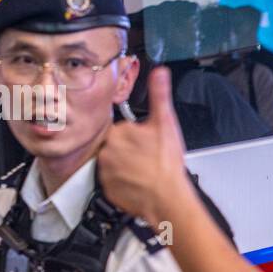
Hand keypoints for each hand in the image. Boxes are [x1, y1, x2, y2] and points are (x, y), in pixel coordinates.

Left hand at [97, 67, 191, 222]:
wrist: (167, 198)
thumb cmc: (167, 164)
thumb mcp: (166, 123)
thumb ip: (160, 95)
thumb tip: (160, 73)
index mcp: (118, 132)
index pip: (124, 130)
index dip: (138, 137)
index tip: (148, 144)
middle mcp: (106, 150)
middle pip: (118, 147)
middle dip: (131, 151)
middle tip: (148, 159)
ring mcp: (105, 171)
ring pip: (115, 164)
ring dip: (127, 167)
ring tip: (144, 172)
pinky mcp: (107, 189)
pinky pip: (113, 183)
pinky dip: (123, 184)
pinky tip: (138, 183)